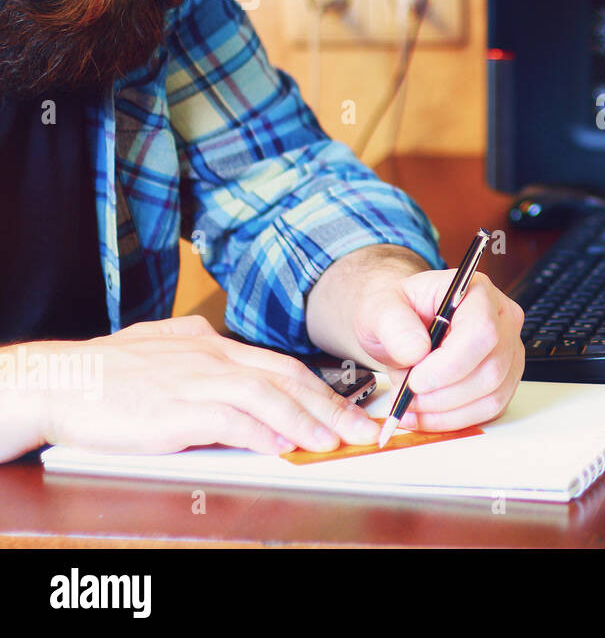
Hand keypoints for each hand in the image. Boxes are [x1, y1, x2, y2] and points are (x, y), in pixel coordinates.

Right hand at [25, 315, 377, 457]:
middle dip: (331, 406)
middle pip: (286, 378)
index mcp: (209, 344)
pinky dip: (262, 432)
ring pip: (268, 397)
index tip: (347, 409)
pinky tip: (285, 446)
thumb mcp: (161, 352)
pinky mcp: (176, 408)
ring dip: (307, 422)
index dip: (320, 388)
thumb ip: (200, 360)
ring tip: (334, 443)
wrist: (57, 381)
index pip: (279, 365)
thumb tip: (235, 375)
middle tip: (362, 429)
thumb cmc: (103, 374)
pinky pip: (231, 419)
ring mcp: (195, 380)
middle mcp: (210, 356)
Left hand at [349, 269, 524, 432]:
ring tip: (411, 404)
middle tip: (407, 395)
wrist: (401, 326)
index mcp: (477, 292)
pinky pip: (488, 410)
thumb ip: (394, 324)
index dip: (451, 364)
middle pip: (490, 370)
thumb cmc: (398, 311)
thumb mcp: (381, 307)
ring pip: (491, 396)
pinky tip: (425, 414)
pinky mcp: (503, 379)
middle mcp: (501, 320)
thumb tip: (415, 351)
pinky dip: (453, 420)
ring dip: (446, 411)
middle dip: (443, 394)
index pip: (482, 331)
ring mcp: (507, 351)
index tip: (415, 380)